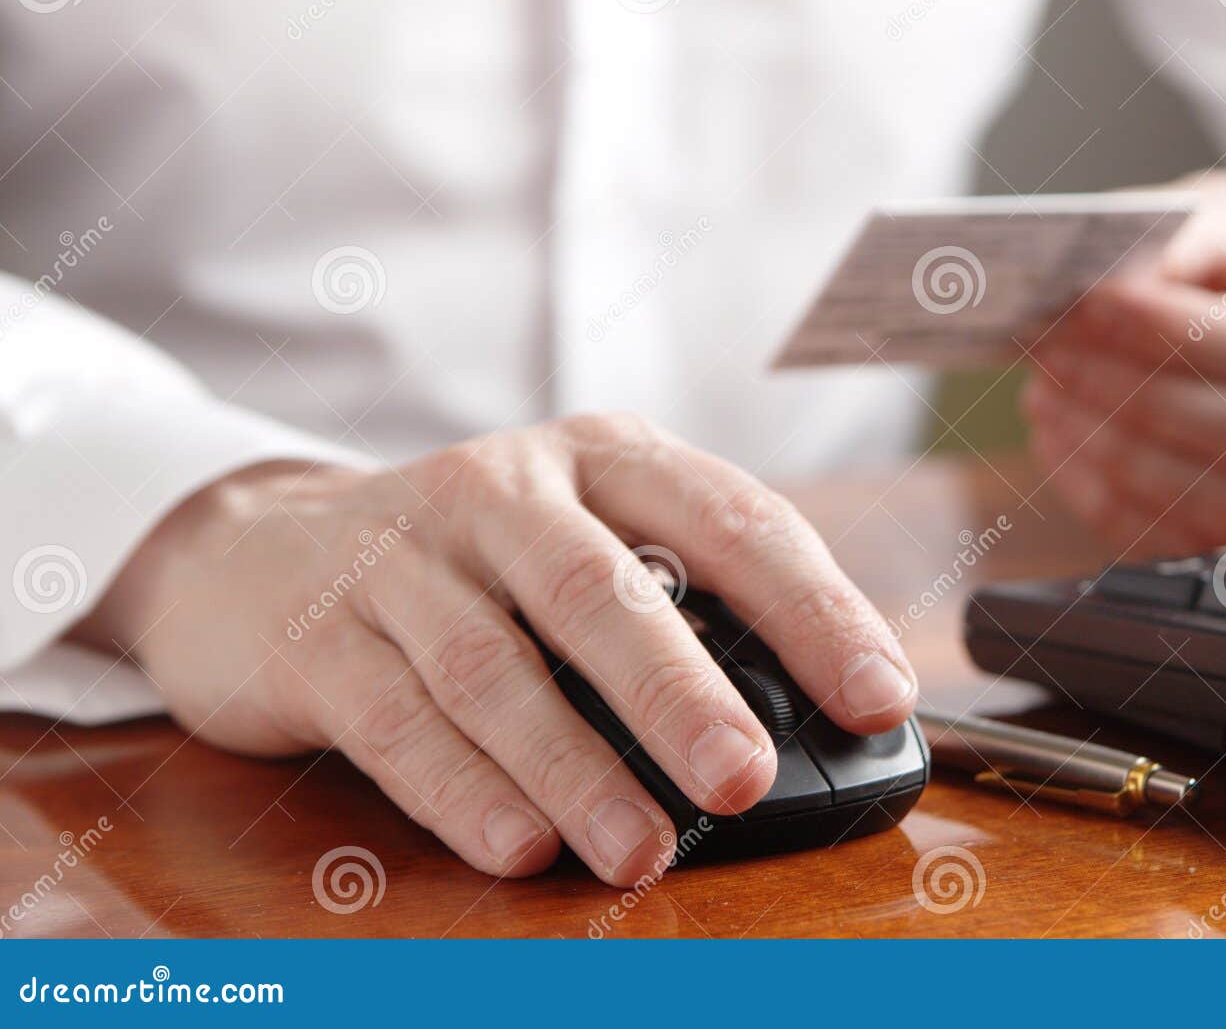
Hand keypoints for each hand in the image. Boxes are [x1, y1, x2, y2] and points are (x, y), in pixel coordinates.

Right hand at [74, 414, 917, 884]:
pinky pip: (397, 722)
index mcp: (602, 459)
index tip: (878, 695)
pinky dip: (464, 791)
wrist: (264, 553)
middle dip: (680, 692)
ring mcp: (404, 559)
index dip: (813, 608)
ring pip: (495, 668)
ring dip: (574, 767)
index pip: (730, 518)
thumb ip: (679, 606)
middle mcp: (504, 489)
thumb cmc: (474, 563)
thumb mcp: (582, 540)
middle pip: (600, 590)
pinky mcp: (320, 636)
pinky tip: (523, 847)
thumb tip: (811, 723)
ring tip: (642, 849)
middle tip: (745, 777)